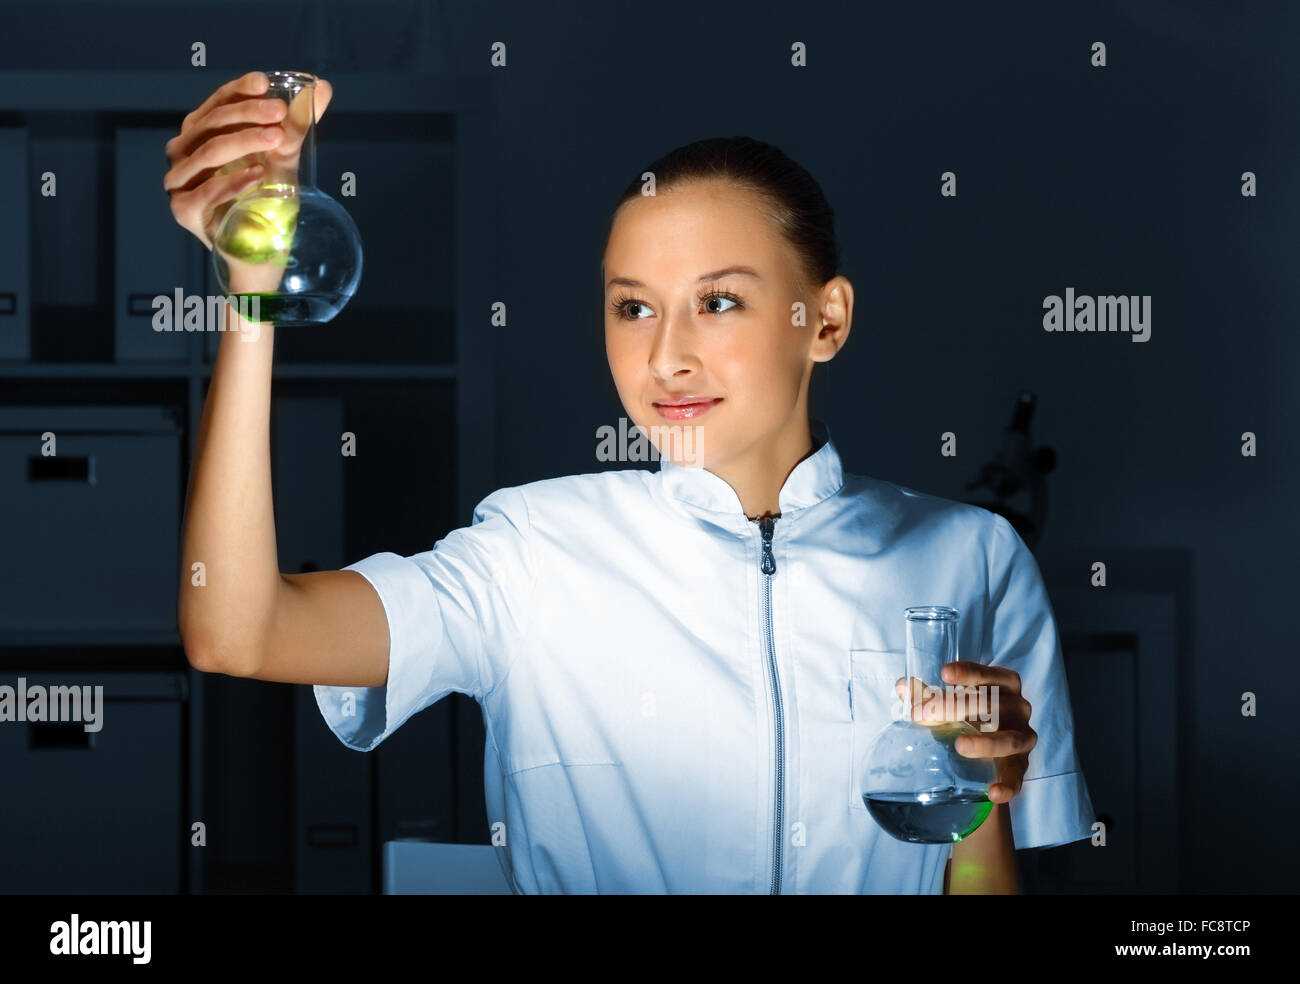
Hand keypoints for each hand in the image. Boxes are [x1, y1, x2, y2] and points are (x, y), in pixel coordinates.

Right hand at [163, 71, 333, 249]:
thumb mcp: (284, 158)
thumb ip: (297, 125)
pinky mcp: (184, 210)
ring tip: (277, 138)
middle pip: (210, 124)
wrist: (263, 252)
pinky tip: (258, 174)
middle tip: (280, 112)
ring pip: (206, 153)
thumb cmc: (268, 202)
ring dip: (243, 142)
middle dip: (246, 114)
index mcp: (201, 133)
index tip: (266, 83)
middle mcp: (184, 153)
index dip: (239, 90)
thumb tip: (322, 87)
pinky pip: (206, 191)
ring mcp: (179, 182)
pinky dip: (233, 181)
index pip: (217, 103)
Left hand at [894, 661, 1036, 804]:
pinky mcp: (1021, 765)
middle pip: (992, 706)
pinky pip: (1017, 777)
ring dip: (985, 744)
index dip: (968, 673)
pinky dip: (1008, 786)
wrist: (992, 746)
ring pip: (1009, 740)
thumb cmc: (971, 713)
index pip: (990, 675)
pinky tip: (992, 792)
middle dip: (956, 708)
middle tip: (923, 714)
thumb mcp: (951, 701)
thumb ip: (928, 694)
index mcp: (1005, 685)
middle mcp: (1019, 709)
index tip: (943, 674)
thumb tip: (902, 687)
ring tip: (959, 746)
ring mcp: (1023, 738)